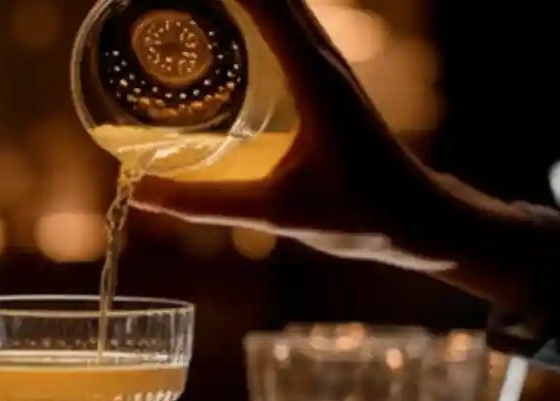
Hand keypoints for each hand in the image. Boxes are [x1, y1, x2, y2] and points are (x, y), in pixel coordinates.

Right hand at [130, 0, 530, 270]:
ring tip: (187, 3)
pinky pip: (283, 22)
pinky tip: (222, 18)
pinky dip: (254, 9)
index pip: (264, 3)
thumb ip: (203, 203)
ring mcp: (326, 62)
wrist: (417, 219)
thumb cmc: (359, 214)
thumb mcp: (274, 212)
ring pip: (280, 2)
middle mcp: (322, 57)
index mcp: (313, 77)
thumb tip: (141, 194)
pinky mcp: (324, 76)